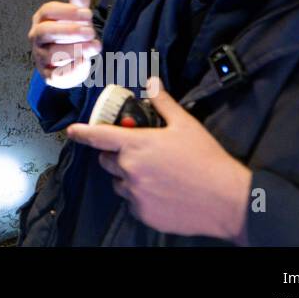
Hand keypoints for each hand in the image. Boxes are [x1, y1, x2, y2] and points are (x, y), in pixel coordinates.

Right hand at [29, 0, 100, 88]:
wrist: (69, 60)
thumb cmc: (71, 33)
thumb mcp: (77, 16)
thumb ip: (78, 1)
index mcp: (42, 19)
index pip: (48, 11)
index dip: (67, 12)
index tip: (88, 14)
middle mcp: (36, 37)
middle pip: (46, 32)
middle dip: (69, 31)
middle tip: (91, 31)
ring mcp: (40, 57)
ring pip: (52, 54)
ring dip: (74, 50)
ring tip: (95, 46)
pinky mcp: (48, 75)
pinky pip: (57, 75)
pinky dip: (71, 70)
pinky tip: (85, 62)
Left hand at [65, 77, 252, 242]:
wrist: (227, 200)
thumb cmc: (206, 159)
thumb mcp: (185, 125)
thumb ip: (163, 104)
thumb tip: (152, 83)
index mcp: (136, 145)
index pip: (97, 136)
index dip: (81, 133)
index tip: (71, 132)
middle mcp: (130, 170)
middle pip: (106, 161)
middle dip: (116, 155)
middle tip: (139, 154)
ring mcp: (135, 195)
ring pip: (119, 183)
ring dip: (127, 178)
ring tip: (154, 175)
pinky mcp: (144, 214)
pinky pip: (133, 204)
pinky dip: (141, 198)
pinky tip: (162, 194)